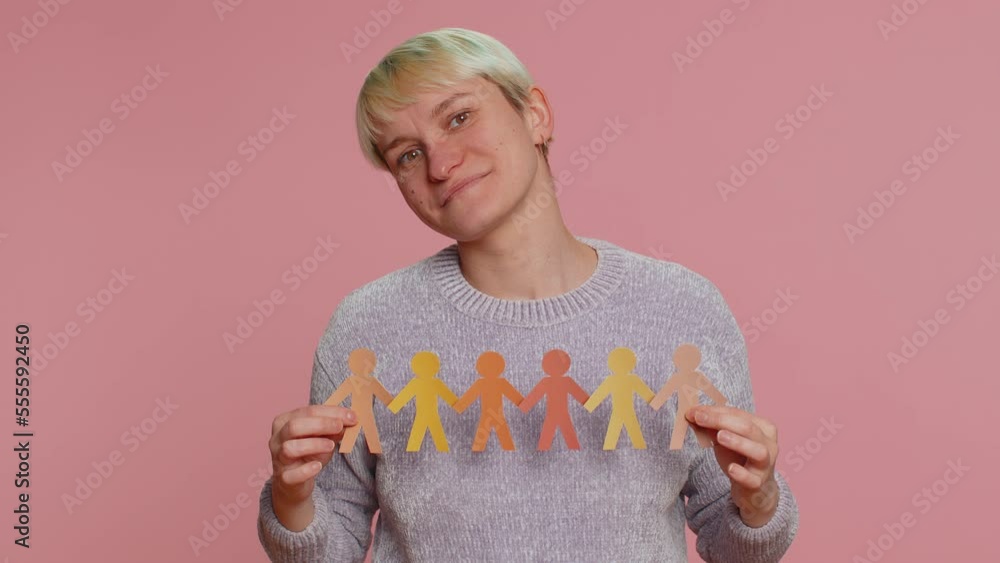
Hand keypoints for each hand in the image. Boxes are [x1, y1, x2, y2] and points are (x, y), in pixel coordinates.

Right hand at [268, 405, 356, 529]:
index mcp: (285, 421)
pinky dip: (305, 470)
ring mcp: (278, 459)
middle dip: (321, 424)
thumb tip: (350, 419)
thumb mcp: (322, 436)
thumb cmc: (308, 452)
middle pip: (294, 426)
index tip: (352, 416)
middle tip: (340, 427)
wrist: (295, 482)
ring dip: (313, 445)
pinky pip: (291, 475)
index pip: (308, 411)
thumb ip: (333, 428)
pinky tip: (317, 466)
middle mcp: (277, 438)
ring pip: (290, 448)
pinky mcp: (283, 478)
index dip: (332, 412)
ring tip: (331, 446)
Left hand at [686, 405, 779, 527]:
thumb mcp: (726, 439)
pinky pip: (752, 479)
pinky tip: (731, 469)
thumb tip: (692, 413)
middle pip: (748, 428)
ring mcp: (765, 465)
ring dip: (738, 442)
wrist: (753, 489)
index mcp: (762, 428)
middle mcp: (769, 444)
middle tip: (699, 418)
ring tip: (720, 436)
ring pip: (758, 451)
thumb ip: (712, 426)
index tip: (693, 410)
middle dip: (722, 421)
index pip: (738, 414)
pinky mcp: (758, 483)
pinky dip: (742, 474)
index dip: (715, 411)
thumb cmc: (740, 458)